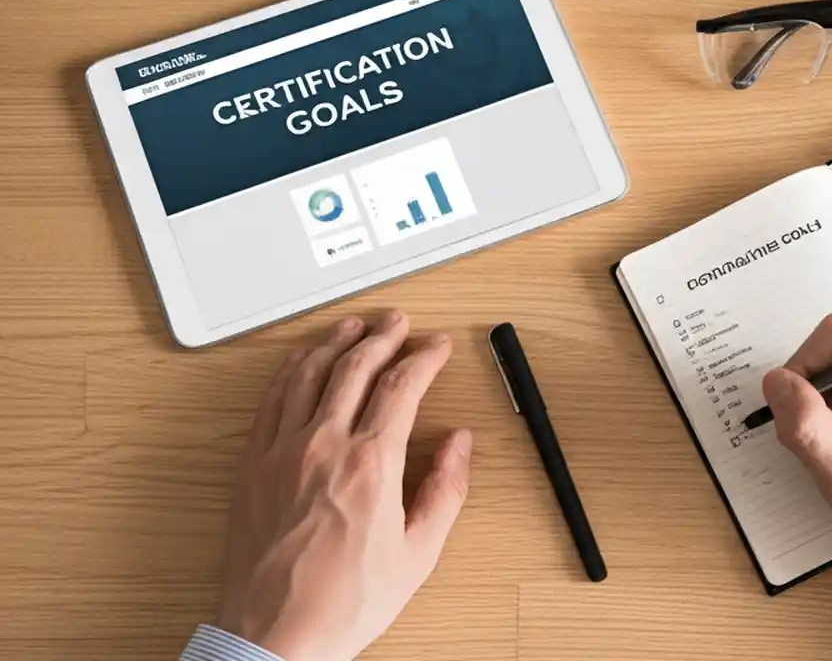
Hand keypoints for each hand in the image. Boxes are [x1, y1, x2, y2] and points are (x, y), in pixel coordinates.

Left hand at [217, 311, 472, 659]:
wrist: (275, 635)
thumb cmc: (343, 602)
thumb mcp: (418, 553)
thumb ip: (445, 490)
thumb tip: (459, 445)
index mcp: (371, 465)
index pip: (402, 387)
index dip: (424, 358)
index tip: (436, 347)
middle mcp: (323, 446)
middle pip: (356, 367)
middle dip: (383, 336)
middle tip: (399, 322)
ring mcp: (282, 451)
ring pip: (309, 373)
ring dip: (335, 341)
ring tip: (354, 325)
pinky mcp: (252, 464)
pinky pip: (272, 399)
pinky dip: (291, 369)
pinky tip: (302, 360)